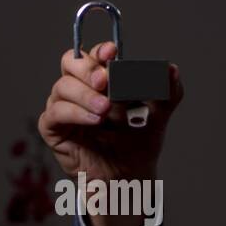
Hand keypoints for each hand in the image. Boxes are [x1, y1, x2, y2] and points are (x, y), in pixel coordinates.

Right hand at [38, 41, 182, 225]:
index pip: (94, 54)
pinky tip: (94, 121)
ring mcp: (64, 106)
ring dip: (85, 95)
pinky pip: (56, 113)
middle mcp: (78, 88)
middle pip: (71, 63)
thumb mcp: (159, 115)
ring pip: (62, 87)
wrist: (129, 175)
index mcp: (100, 78)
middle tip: (105, 80)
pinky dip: (75, 113)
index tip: (113, 53)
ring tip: (105, 110)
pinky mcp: (54, 128)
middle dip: (88, 69)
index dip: (101, 50)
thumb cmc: (138, 142)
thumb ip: (167, 92)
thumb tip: (172, 70)